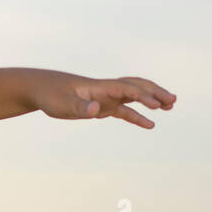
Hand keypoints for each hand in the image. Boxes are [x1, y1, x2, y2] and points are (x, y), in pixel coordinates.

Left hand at [32, 73, 175, 128]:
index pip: (126, 89)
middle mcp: (105, 90)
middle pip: (136, 87)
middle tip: (172, 100)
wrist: (40, 89)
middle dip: (155, 92)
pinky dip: (137, 115)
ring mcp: (104, 98)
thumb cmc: (50, 95)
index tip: (157, 105)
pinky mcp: (101, 106)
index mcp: (99, 87)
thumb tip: (96, 110)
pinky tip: (149, 124)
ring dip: (151, 99)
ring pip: (134, 96)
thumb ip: (80, 107)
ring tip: (170, 106)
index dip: (143, 96)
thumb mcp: (62, 103)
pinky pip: (124, 110)